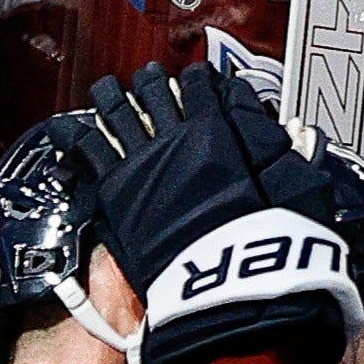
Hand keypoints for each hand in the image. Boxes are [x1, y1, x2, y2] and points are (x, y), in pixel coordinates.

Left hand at [69, 62, 358, 363]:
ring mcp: (141, 161)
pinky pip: (88, 151)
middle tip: (149, 79)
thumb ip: (287, 156)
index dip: (200, 79)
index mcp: (221, 129)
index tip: (197, 78)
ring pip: (118, 110)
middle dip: (152, 83)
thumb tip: (288, 133)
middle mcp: (177, 137)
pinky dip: (76, 139)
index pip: (205, 87)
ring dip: (112, 97)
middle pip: (155, 91)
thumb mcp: (294, 191)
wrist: (224, 284)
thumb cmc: (263, 243)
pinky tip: (69, 134)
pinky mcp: (115, 192)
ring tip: (107, 91)